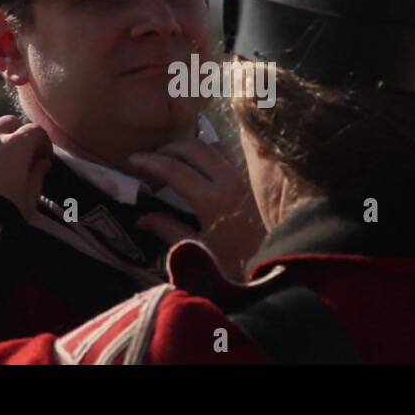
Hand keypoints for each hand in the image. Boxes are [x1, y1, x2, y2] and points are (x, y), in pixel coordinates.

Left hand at [0, 115, 51, 219]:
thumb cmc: (0, 214)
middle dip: (18, 135)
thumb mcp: (28, 200)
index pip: (35, 131)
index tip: (43, 157)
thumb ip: (37, 176)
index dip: (43, 143)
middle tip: (20, 155)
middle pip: (8, 123)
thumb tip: (41, 163)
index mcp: (14, 146)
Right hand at [129, 140, 265, 280]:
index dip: (150, 162)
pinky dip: (206, 153)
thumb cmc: (238, 266)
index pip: (174, 169)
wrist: (282, 267)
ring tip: (171, 159)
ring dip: (187, 147)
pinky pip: (225, 155)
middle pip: (192, 148)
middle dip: (167, 149)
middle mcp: (229, 179)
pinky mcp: (254, 179)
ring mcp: (244, 176)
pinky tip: (197, 165)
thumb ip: (169, 230)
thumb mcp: (199, 251)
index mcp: (212, 199)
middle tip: (150, 159)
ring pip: (211, 147)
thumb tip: (142, 219)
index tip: (132, 159)